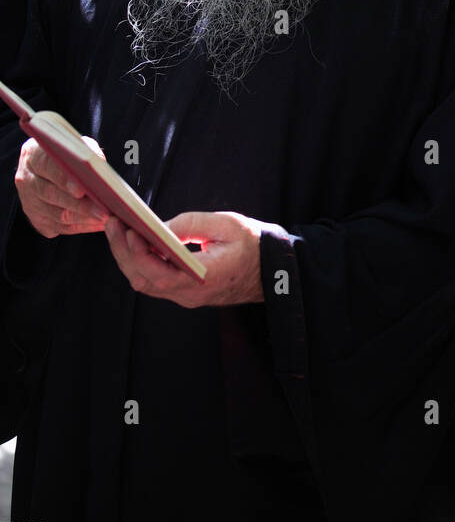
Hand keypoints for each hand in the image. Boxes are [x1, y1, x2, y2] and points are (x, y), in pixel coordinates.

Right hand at [15, 135, 107, 238]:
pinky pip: (59, 227)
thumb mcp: (77, 145)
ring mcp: (29, 202)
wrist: (49, 166)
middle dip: (79, 206)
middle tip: (103, 212)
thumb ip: (87, 154)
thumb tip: (101, 174)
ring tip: (106, 220)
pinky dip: (82, 227)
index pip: (48, 167)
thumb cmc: (68, 153)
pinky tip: (99, 224)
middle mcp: (27, 179)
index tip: (82, 190)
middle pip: (52, 195)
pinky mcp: (36, 219)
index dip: (64, 180)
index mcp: (33, 155)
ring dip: (83, 219)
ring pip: (57, 215)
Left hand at [104, 210, 264, 307]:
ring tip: (119, 231)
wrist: (273, 270)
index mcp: (204, 277)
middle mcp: (191, 294)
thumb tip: (158, 228)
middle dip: (123, 252)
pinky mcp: (186, 293)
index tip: (128, 229)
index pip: (159, 273)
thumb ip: (190, 224)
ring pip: (146, 284)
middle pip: (144, 281)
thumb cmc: (253, 244)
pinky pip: (156, 282)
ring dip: (128, 259)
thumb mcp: (226, 224)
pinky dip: (141, 263)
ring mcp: (187, 297)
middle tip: (113, 224)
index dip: (138, 253)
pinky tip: (137, 243)